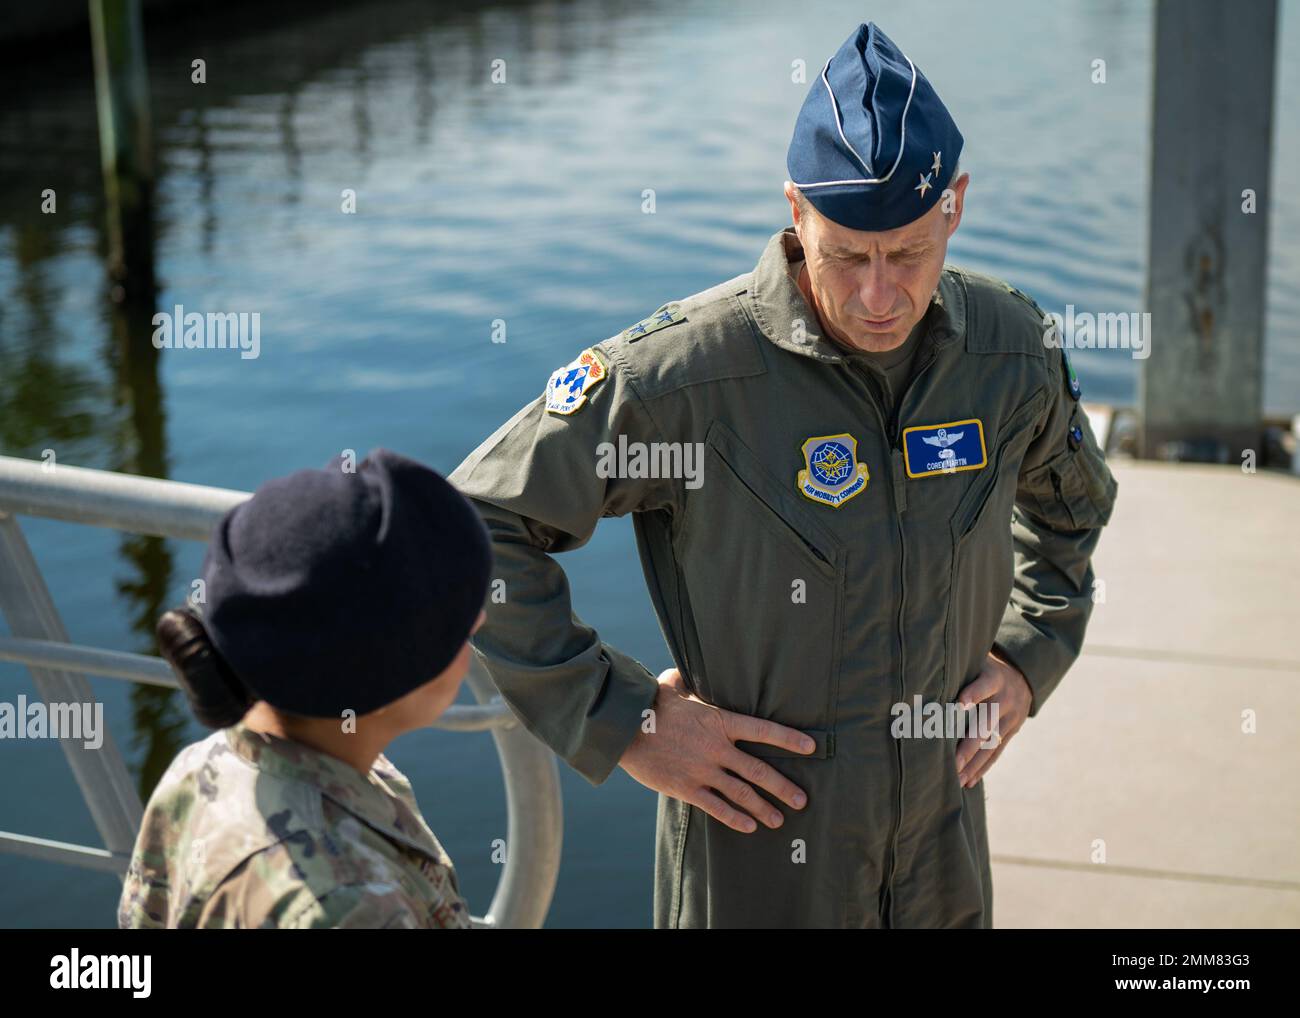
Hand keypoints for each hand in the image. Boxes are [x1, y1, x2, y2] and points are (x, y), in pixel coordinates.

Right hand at [618, 668, 814, 832]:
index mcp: (719, 722)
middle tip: (802, 800)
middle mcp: (717, 748)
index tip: (811, 747)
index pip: (763, 730)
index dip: (789, 739)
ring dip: (764, 809)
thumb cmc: (649, 706)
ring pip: (743, 794)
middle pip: (759, 771)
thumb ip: (682, 683)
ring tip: (779, 820)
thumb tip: (678, 673)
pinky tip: (749, 827)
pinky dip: (736, 818)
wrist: (625, 728)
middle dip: (784, 787)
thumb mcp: (671, 689)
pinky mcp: (687, 788)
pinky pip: (717, 807)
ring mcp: (703, 770)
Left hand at [954, 650, 1031, 788]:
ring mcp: (1011, 719)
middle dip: (969, 745)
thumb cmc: (983, 669)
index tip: (959, 703)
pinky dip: (982, 768)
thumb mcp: (977, 662)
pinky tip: (968, 781)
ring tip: (956, 779)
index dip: (973, 693)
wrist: (1022, 677)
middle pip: (986, 725)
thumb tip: (924, 676)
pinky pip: (996, 753)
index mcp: (994, 679)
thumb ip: (958, 670)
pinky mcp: (1012, 732)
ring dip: (973, 764)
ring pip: (991, 745)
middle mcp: (1005, 700)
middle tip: (953, 762)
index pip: (984, 685)